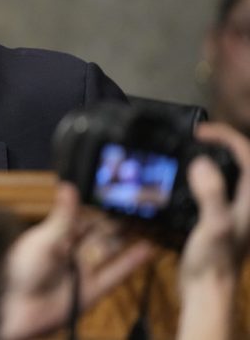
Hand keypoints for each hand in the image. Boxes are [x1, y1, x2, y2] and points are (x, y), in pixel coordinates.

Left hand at [0, 182, 153, 339]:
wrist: (21, 311)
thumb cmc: (23, 272)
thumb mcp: (44, 239)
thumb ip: (63, 216)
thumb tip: (67, 185)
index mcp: (55, 235)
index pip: (81, 216)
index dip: (96, 205)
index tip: (115, 191)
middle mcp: (71, 251)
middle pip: (98, 232)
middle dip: (114, 221)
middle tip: (136, 206)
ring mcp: (83, 270)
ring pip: (108, 250)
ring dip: (125, 237)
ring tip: (147, 222)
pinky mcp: (93, 289)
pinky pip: (115, 273)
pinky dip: (131, 261)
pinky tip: (146, 248)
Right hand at [176, 122, 249, 339]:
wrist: (207, 293)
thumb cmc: (214, 262)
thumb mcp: (213, 225)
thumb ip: (212, 194)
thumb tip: (203, 163)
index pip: (247, 156)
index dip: (226, 136)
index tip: (199, 132)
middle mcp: (246, 205)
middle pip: (241, 163)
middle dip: (221, 144)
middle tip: (195, 138)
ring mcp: (234, 214)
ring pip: (227, 176)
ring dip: (211, 160)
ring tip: (188, 153)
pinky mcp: (220, 222)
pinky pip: (214, 191)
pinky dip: (201, 180)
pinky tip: (182, 184)